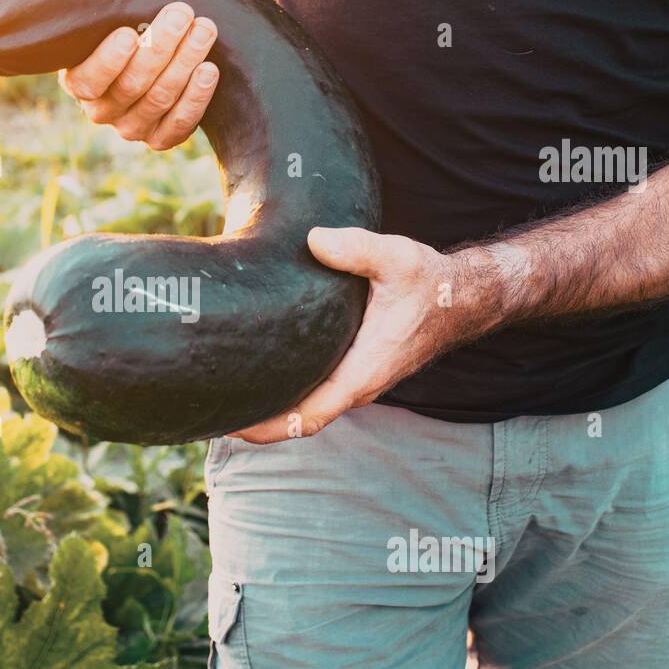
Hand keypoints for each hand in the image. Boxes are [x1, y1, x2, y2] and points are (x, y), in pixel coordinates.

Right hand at [59, 0, 219, 150]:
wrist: (164, 40)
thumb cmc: (131, 9)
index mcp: (76, 76)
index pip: (87, 80)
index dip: (107, 61)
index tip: (129, 33)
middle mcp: (100, 109)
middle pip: (130, 89)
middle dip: (160, 50)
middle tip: (183, 14)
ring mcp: (130, 126)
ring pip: (156, 104)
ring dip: (183, 67)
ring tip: (204, 30)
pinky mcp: (159, 136)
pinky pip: (175, 129)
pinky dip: (194, 102)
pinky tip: (210, 71)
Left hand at [231, 227, 501, 443]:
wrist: (461, 298)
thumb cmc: (430, 281)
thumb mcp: (398, 258)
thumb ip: (357, 249)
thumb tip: (315, 240)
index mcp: (365, 370)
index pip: (310, 415)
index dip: (270, 426)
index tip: (232, 427)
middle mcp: (358, 385)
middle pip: (299, 421)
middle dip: (256, 424)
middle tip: (207, 415)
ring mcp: (355, 381)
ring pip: (305, 410)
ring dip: (268, 412)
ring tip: (221, 401)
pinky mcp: (352, 370)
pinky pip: (313, 395)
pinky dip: (284, 396)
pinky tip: (254, 379)